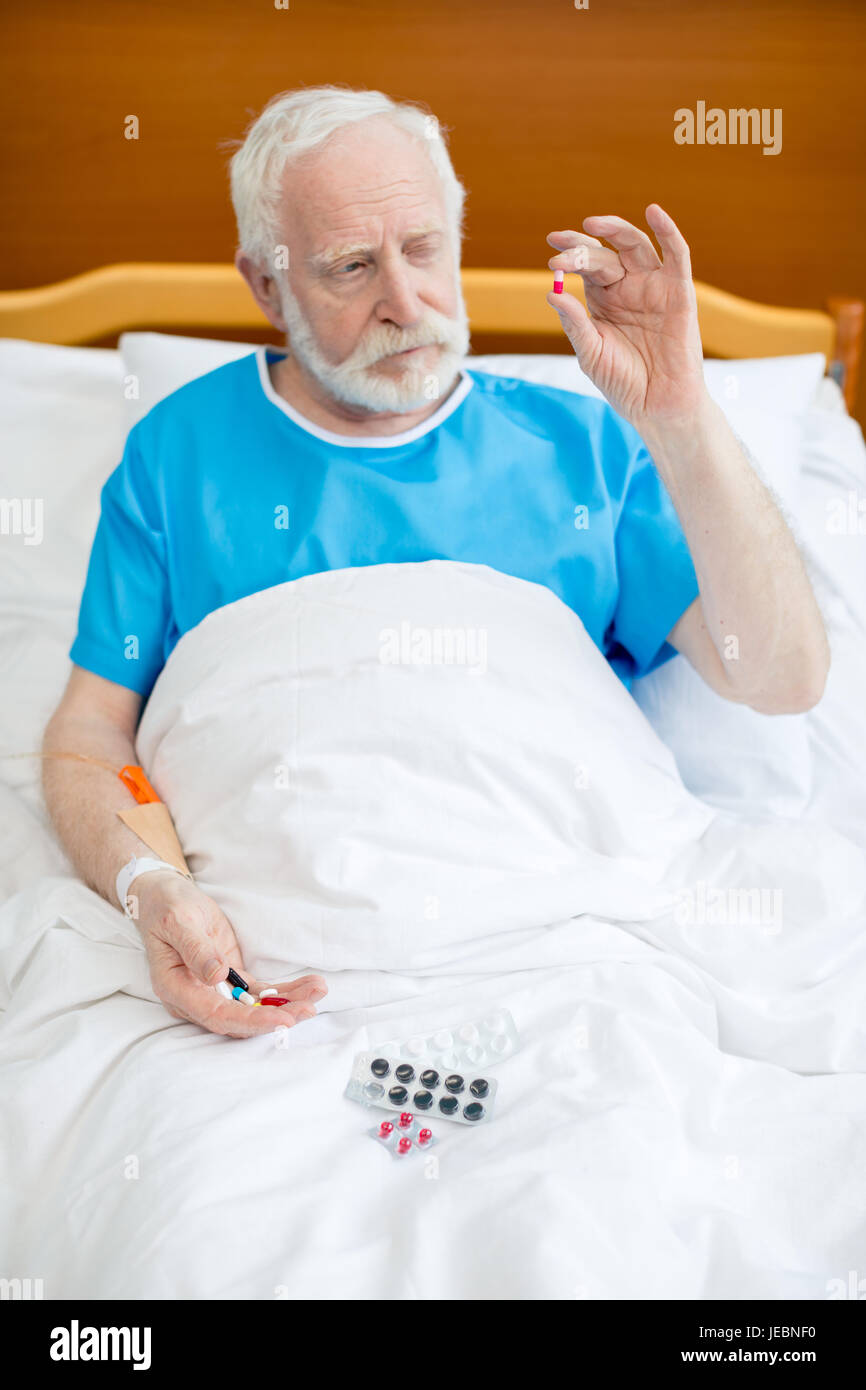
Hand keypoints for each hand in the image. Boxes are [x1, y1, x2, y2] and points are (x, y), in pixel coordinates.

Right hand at [130, 870, 326, 1036]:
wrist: (165, 898)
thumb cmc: (167, 908)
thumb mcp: (178, 921)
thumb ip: (195, 949)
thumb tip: (216, 975)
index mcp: (176, 988)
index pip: (216, 1015)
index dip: (251, 1020)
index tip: (282, 1019)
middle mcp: (194, 998)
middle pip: (238, 1019)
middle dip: (276, 1016)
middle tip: (309, 1010)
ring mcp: (213, 992)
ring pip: (253, 1007)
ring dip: (287, 1004)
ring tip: (317, 993)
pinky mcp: (229, 980)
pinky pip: (258, 992)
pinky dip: (283, 992)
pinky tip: (308, 987)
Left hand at [546, 203, 706, 426]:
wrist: (656, 406)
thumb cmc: (623, 382)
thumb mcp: (590, 353)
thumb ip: (574, 323)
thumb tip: (552, 292)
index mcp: (604, 298)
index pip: (586, 266)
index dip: (569, 256)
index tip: (551, 256)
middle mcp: (628, 287)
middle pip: (605, 254)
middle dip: (581, 250)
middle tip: (561, 251)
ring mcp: (654, 287)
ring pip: (636, 246)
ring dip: (615, 230)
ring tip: (591, 224)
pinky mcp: (679, 292)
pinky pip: (677, 255)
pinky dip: (668, 231)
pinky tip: (654, 212)